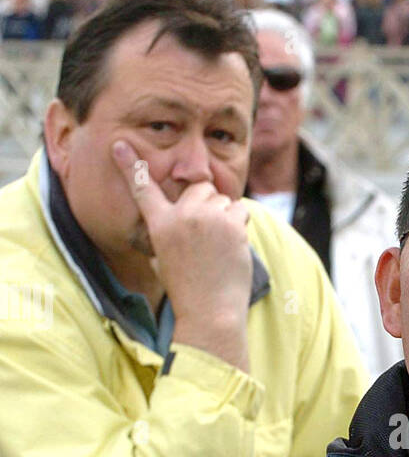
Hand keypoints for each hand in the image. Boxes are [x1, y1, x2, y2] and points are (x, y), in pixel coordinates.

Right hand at [112, 140, 251, 369]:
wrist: (210, 311)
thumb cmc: (188, 289)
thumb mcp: (167, 256)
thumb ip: (172, 229)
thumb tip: (187, 212)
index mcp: (160, 225)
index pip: (143, 189)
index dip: (131, 166)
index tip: (120, 144)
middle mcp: (181, 216)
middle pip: (198, 188)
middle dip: (206, 204)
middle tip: (207, 234)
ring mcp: (207, 218)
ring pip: (222, 199)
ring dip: (224, 215)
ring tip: (219, 244)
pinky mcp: (232, 224)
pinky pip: (240, 209)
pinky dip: (240, 224)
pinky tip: (232, 245)